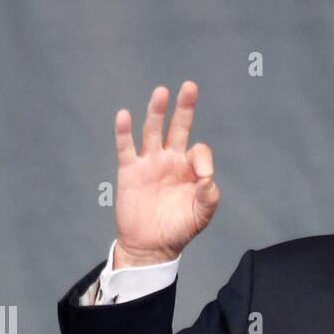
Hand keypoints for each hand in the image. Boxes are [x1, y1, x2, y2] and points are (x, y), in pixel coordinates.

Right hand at [113, 80, 219, 264]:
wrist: (151, 247)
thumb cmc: (179, 230)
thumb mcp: (202, 214)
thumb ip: (209, 194)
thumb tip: (206, 175)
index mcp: (189, 170)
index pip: (198, 149)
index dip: (201, 157)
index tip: (201, 176)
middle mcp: (169, 161)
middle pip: (177, 127)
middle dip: (184, 108)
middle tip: (190, 86)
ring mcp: (148, 163)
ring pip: (152, 131)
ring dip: (156, 111)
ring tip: (162, 92)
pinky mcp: (129, 171)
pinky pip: (125, 147)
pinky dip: (124, 131)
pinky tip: (125, 115)